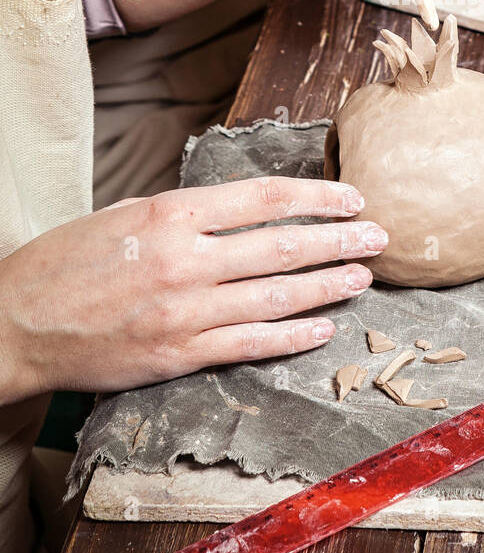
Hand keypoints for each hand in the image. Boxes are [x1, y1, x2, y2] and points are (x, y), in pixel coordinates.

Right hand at [0, 177, 384, 402]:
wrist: (18, 324)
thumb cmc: (68, 262)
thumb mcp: (126, 213)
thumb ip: (187, 211)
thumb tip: (244, 207)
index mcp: (171, 214)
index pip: (265, 198)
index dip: (318, 196)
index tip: (353, 196)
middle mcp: (185, 261)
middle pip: (283, 246)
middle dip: (340, 240)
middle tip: (379, 236)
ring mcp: (185, 312)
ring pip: (277, 296)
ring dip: (329, 286)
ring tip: (362, 277)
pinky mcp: (179, 355)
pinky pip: (251, 343)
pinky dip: (294, 335)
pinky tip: (324, 327)